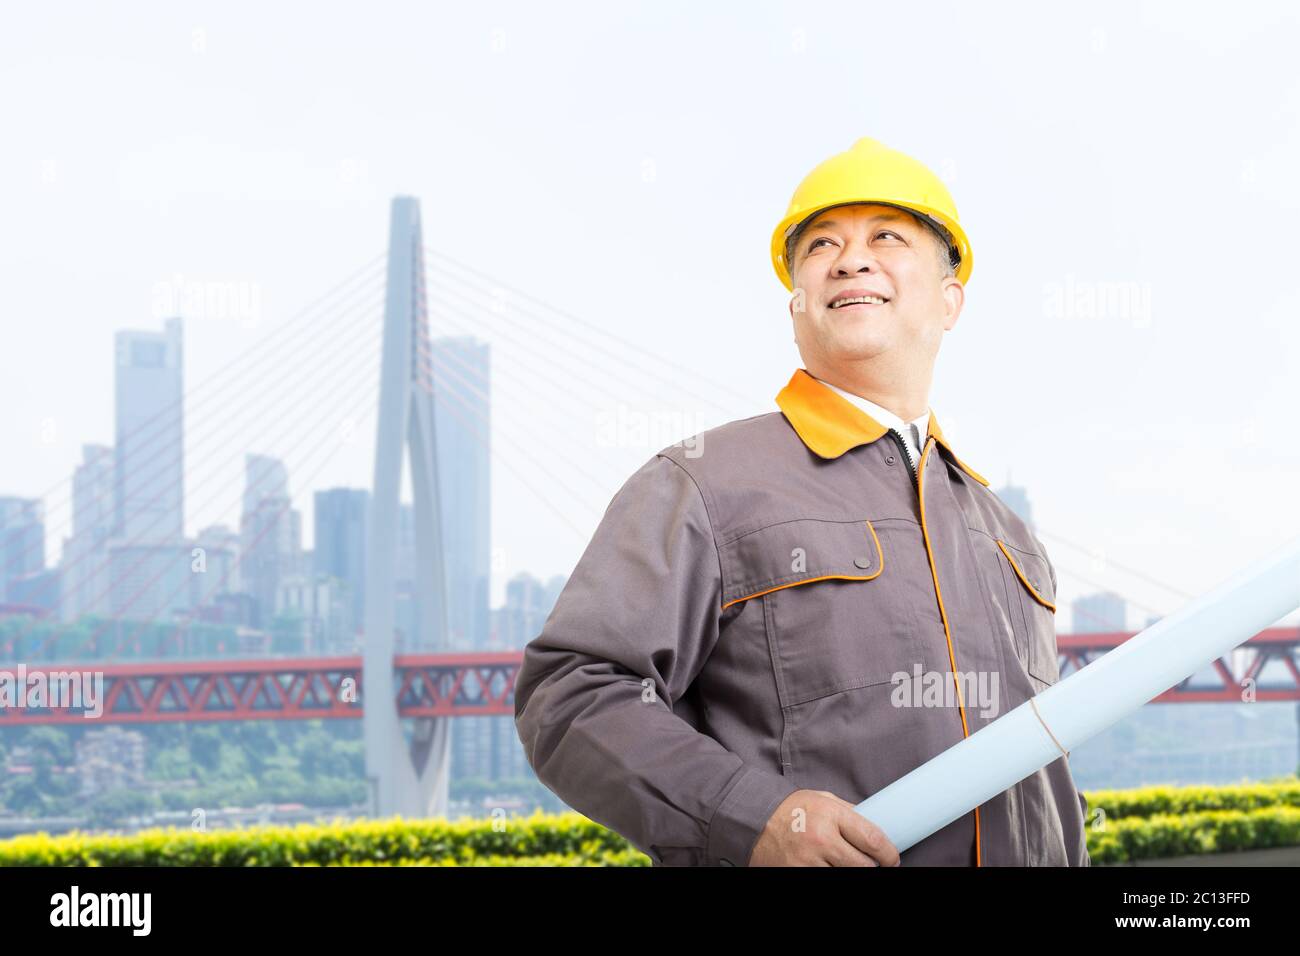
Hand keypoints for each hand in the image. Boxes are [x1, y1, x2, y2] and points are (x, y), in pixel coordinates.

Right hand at [748, 789, 901, 865]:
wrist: (753, 821)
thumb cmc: (790, 809)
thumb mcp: (821, 799)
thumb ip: (848, 812)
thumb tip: (875, 826)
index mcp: (830, 814)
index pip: (873, 839)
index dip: (889, 854)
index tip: (891, 859)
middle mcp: (821, 839)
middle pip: (864, 865)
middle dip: (873, 867)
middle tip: (872, 865)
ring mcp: (808, 861)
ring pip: (847, 876)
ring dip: (852, 872)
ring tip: (845, 864)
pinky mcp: (798, 874)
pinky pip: (826, 881)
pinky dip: (832, 875)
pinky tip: (830, 868)